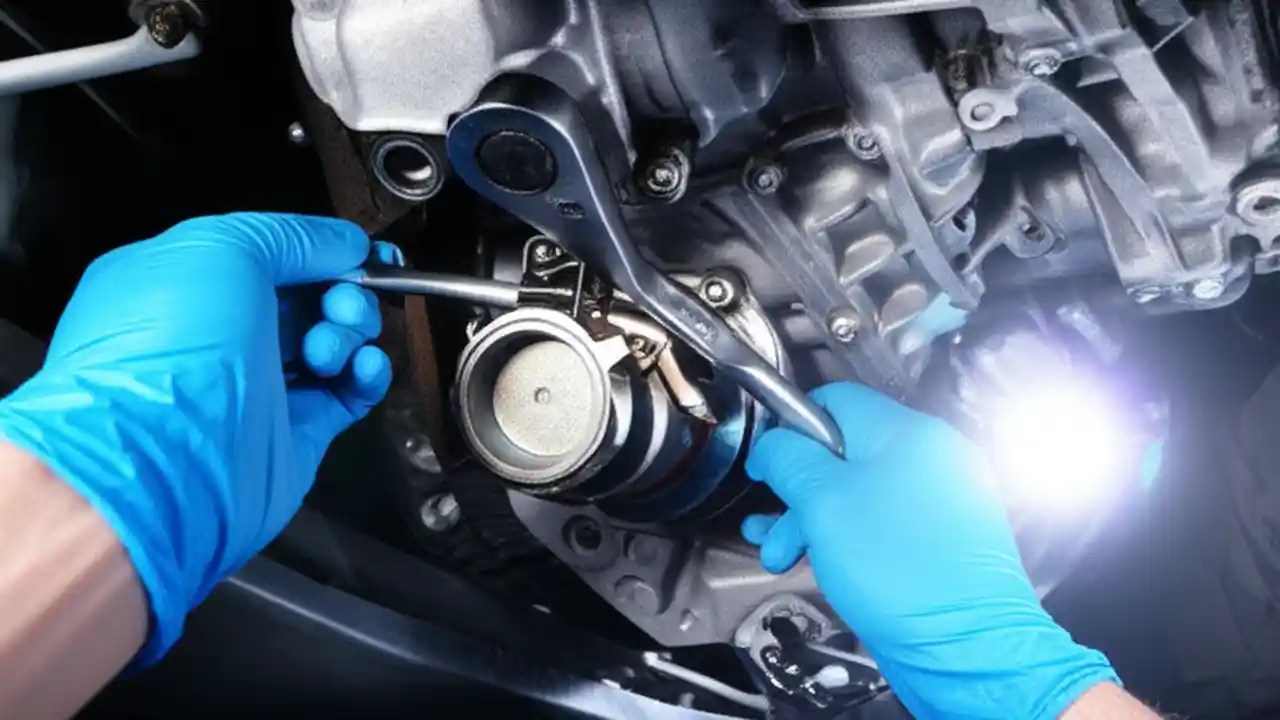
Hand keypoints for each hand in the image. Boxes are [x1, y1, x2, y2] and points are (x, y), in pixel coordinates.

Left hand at [0, 213, 390, 661]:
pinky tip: (363, 369)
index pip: (269, 254)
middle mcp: (218, 336)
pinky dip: (366, 375)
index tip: (366, 253)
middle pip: (306, 297)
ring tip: (335, 348)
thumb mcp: (220, 249)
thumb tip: (342, 243)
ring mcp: (256, 387)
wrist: (162, 466)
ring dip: (350, 332)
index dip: (322, 249)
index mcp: (185, 283)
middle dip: (341, 291)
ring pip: (330, 342)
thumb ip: (289, 236)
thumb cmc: (171, 350)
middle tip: (343, 305)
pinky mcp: (293, 433)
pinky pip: (347, 393)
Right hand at [743, 383, 1117, 719]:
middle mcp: (930, 457)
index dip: (791, 427)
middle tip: (772, 524)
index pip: (835, 400)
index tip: (766, 461)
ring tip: (783, 555)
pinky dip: (847, 536)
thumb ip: (789, 459)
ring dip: (813, 519)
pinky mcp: (940, 538)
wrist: (965, 646)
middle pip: (842, 451)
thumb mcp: (823, 502)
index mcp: (906, 432)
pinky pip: (882, 521)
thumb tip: (773, 442)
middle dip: (796, 488)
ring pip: (857, 491)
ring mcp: (939, 499)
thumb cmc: (899, 570)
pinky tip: (821, 561)